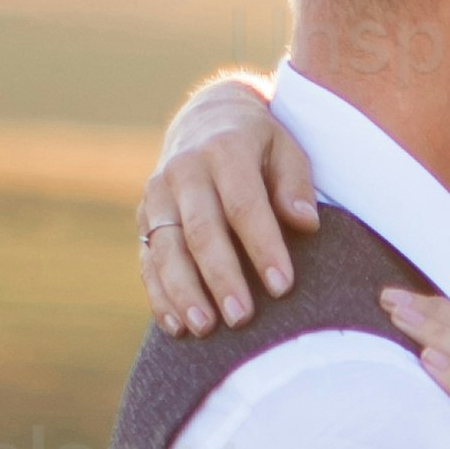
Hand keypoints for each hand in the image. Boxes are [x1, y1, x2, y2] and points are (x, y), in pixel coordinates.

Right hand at [141, 80, 316, 334]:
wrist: (206, 120)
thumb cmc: (259, 145)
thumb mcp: (285, 147)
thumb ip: (295, 183)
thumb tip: (305, 222)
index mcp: (224, 149)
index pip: (243, 204)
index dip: (262, 246)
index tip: (282, 286)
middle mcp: (184, 170)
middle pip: (201, 230)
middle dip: (221, 277)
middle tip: (243, 318)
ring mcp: (158, 196)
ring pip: (166, 249)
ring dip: (184, 292)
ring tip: (206, 328)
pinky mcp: (144, 219)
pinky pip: (148, 261)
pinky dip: (160, 295)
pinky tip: (178, 327)